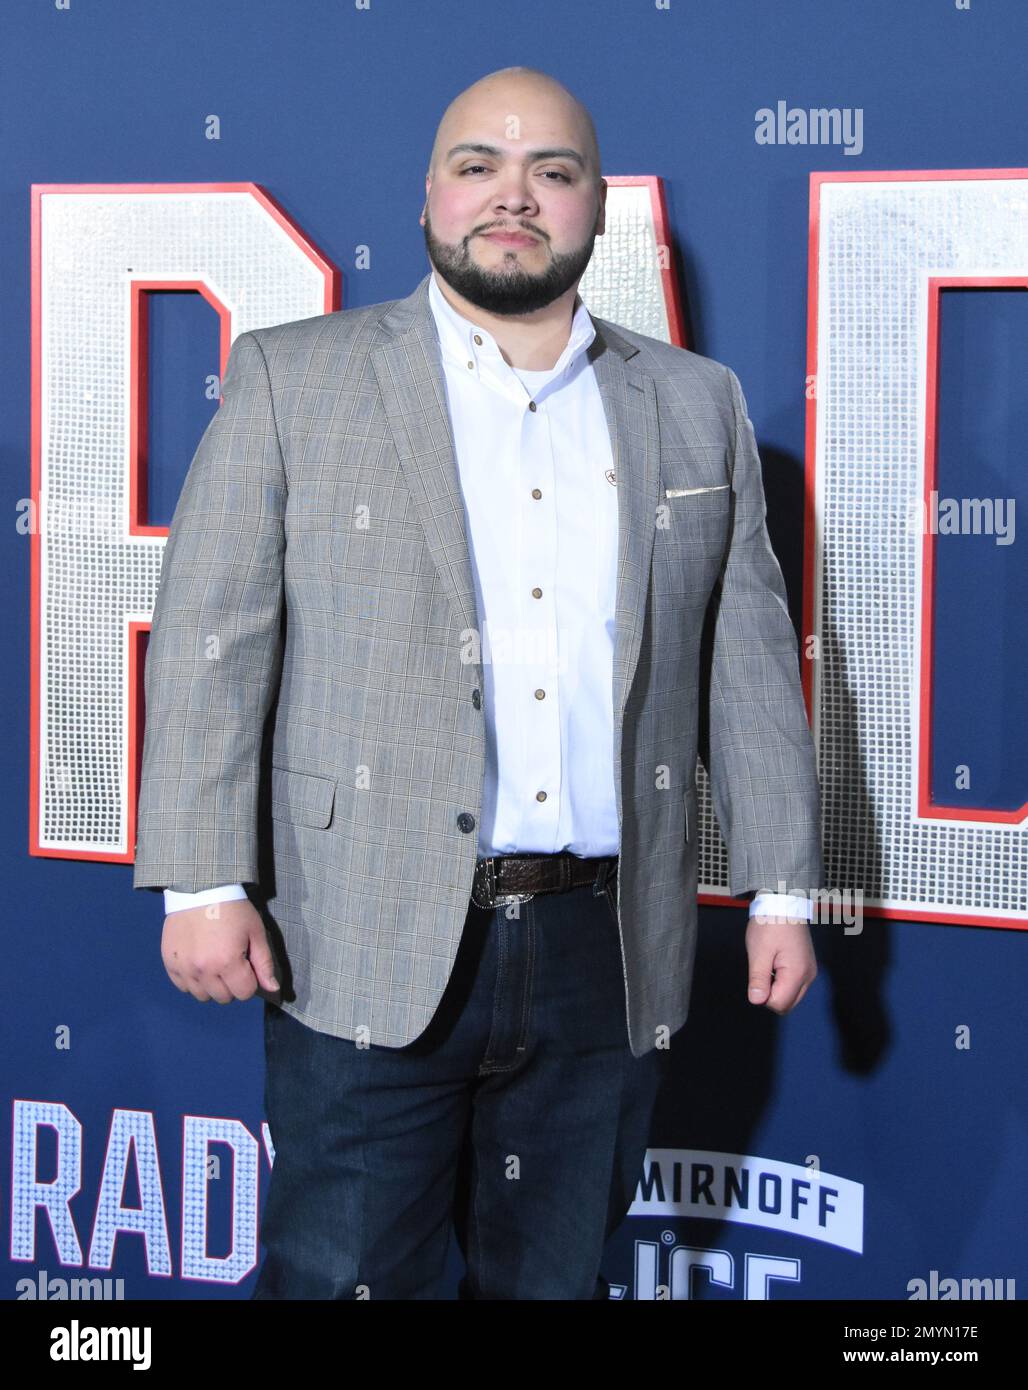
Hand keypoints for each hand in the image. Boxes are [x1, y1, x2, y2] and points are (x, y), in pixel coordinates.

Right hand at [161, 897, 279, 1003]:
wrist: (200, 889)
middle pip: (224, 997)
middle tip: (231, 962)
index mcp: (227, 962)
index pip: (244, 993)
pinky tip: (198, 962)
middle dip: (232, 984)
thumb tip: (272, 988)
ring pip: (202, 995)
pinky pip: (183, 986)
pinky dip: (192, 980)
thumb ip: (264, 963)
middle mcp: (203, 969)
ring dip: (211, 985)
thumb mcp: (255, 931)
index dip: (250, 981)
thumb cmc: (233, 909)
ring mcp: (184, 968)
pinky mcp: (169, 963)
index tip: (246, 965)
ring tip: (214, 962)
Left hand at [745, 915, 816, 1013]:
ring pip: (790, 996)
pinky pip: (793, 985)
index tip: (757, 976)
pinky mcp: (806, 967)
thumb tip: (756, 1001)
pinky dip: (781, 981)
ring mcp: (809, 971)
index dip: (762, 996)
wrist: (783, 904)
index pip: (779, 1004)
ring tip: (768, 965)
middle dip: (770, 995)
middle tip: (761, 971)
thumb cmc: (770, 924)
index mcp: (798, 973)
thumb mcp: (759, 952)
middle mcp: (808, 976)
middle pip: (787, 1004)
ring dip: (775, 988)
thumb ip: (758, 979)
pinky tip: (774, 964)